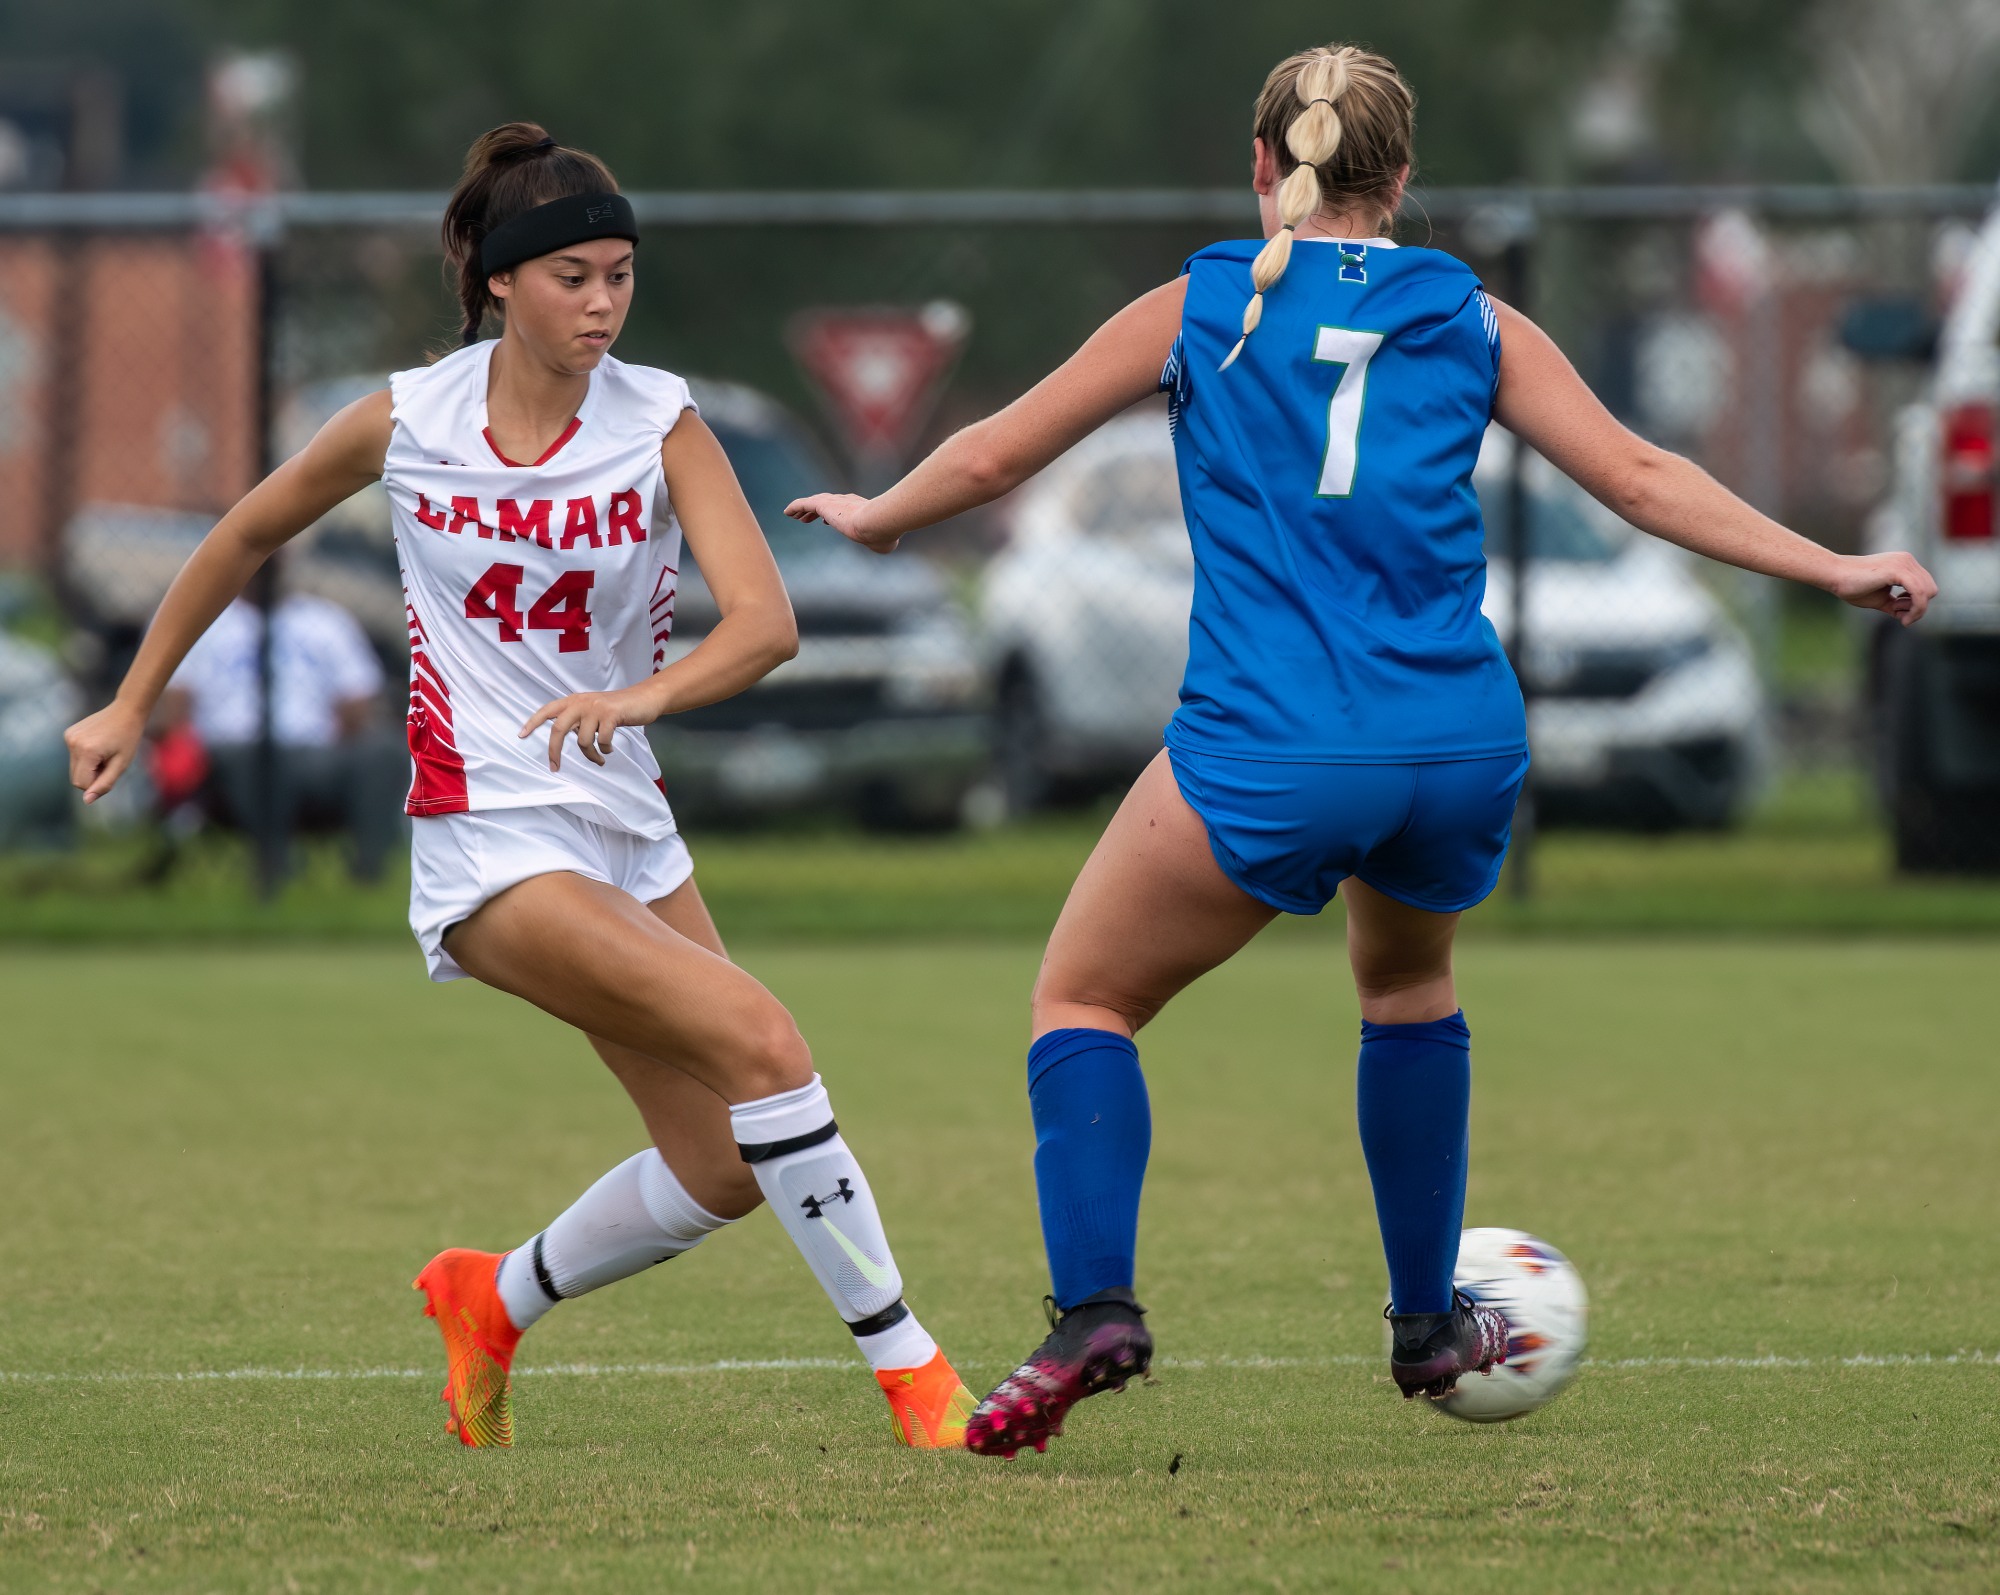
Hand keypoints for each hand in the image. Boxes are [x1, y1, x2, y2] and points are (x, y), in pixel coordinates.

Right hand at [65, 701, 146, 803]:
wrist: (126, 711)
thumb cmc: (128, 739)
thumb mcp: (121, 765)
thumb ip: (104, 784)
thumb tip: (87, 801)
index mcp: (87, 751)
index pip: (81, 784)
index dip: (97, 783)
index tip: (110, 770)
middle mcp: (73, 743)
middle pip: (75, 777)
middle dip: (92, 776)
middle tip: (109, 762)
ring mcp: (68, 737)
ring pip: (74, 767)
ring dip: (89, 766)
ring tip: (105, 752)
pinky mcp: (68, 733)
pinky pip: (73, 755)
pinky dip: (85, 756)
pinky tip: (98, 744)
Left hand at [519, 685, 655, 770]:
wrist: (644, 698)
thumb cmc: (617, 708)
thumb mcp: (592, 709)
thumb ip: (577, 718)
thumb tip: (563, 734)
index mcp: (574, 700)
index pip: (547, 710)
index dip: (533, 722)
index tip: (521, 735)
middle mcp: (581, 702)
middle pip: (558, 728)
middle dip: (554, 751)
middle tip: (554, 766)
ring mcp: (596, 708)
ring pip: (583, 740)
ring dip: (590, 754)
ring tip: (599, 758)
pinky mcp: (611, 715)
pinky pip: (602, 740)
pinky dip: (605, 749)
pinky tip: (609, 749)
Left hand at [784, 493, 900, 553]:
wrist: (877, 523)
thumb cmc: (883, 534)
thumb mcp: (884, 541)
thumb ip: (882, 542)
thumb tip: (887, 545)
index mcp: (860, 509)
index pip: (843, 509)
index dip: (832, 515)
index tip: (826, 521)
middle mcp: (847, 501)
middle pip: (826, 503)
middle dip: (816, 510)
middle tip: (806, 518)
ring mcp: (835, 502)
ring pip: (813, 503)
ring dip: (803, 509)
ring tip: (793, 516)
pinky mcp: (824, 504)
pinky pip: (804, 504)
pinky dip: (795, 507)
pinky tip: (786, 513)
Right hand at [1826, 551, 1936, 625]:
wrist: (1834, 575)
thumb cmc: (1852, 586)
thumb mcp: (1880, 599)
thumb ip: (1896, 604)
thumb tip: (1908, 616)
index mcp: (1904, 564)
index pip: (1925, 586)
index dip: (1916, 603)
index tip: (1898, 613)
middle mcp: (1907, 560)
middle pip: (1931, 589)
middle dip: (1919, 608)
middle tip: (1901, 617)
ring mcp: (1904, 563)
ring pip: (1928, 592)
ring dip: (1917, 610)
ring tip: (1900, 618)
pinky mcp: (1899, 571)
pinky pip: (1919, 593)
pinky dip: (1916, 609)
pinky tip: (1903, 619)